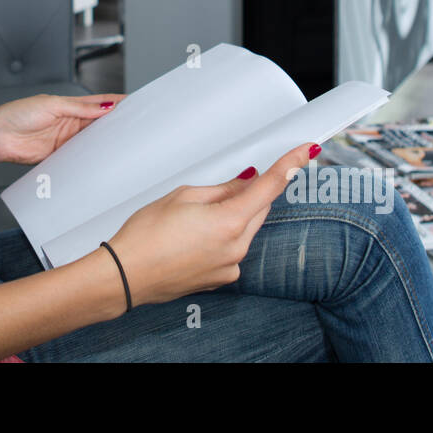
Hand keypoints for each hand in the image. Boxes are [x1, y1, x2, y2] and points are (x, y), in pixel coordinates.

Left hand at [0, 93, 125, 165]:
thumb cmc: (19, 114)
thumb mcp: (53, 105)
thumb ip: (80, 108)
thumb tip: (104, 107)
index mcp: (69, 105)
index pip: (98, 103)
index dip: (116, 103)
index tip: (133, 103)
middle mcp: (70, 121)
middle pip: (99, 123)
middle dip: (115, 124)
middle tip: (134, 126)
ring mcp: (66, 139)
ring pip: (92, 140)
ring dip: (104, 142)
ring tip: (122, 143)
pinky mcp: (60, 155)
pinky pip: (79, 156)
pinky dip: (90, 157)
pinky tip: (101, 158)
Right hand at [104, 141, 316, 308]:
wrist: (125, 276)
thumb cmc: (145, 236)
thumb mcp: (182, 197)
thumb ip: (221, 189)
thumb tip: (245, 182)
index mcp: (229, 222)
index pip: (270, 187)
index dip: (290, 166)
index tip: (306, 151)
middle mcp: (237, 248)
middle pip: (259, 209)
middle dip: (247, 194)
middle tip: (219, 188)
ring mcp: (231, 268)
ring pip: (246, 230)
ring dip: (233, 217)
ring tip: (193, 219)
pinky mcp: (221, 280)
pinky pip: (233, 250)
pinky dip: (223, 238)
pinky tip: (193, 238)